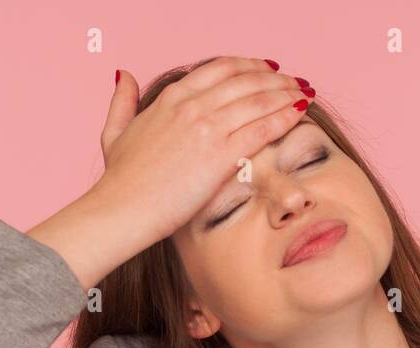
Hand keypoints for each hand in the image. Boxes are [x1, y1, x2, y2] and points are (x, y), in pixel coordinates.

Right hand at [96, 56, 313, 245]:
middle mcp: (193, 105)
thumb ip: (122, 101)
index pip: (221, 68)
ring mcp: (208, 128)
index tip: (267, 70)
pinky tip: (301, 112)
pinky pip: (263, 128)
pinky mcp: (221, 155)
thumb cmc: (120, 180)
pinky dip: (285, 116)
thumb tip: (124, 74)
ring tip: (304, 94)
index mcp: (172, 97)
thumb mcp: (114, 131)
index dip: (250, 65)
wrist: (122, 209)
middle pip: (246, 79)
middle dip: (276, 78)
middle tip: (294, 82)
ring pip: (259, 99)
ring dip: (287, 93)